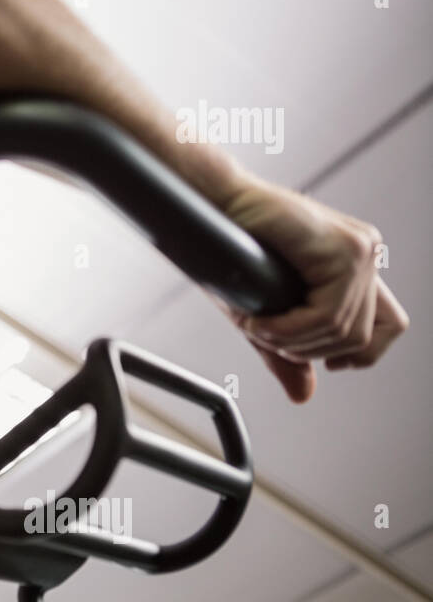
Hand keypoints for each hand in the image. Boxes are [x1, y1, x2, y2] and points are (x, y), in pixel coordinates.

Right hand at [214, 176, 408, 402]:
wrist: (212, 207)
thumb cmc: (231, 249)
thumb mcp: (266, 314)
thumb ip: (289, 351)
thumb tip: (304, 394)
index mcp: (354, 266)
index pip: (389, 325)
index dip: (361, 354)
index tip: (324, 363)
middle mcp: (365, 255)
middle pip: (363, 335)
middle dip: (307, 350)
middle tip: (266, 338)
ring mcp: (359, 249)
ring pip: (343, 330)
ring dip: (291, 340)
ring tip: (257, 327)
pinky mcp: (344, 248)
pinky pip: (328, 315)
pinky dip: (289, 328)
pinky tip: (260, 320)